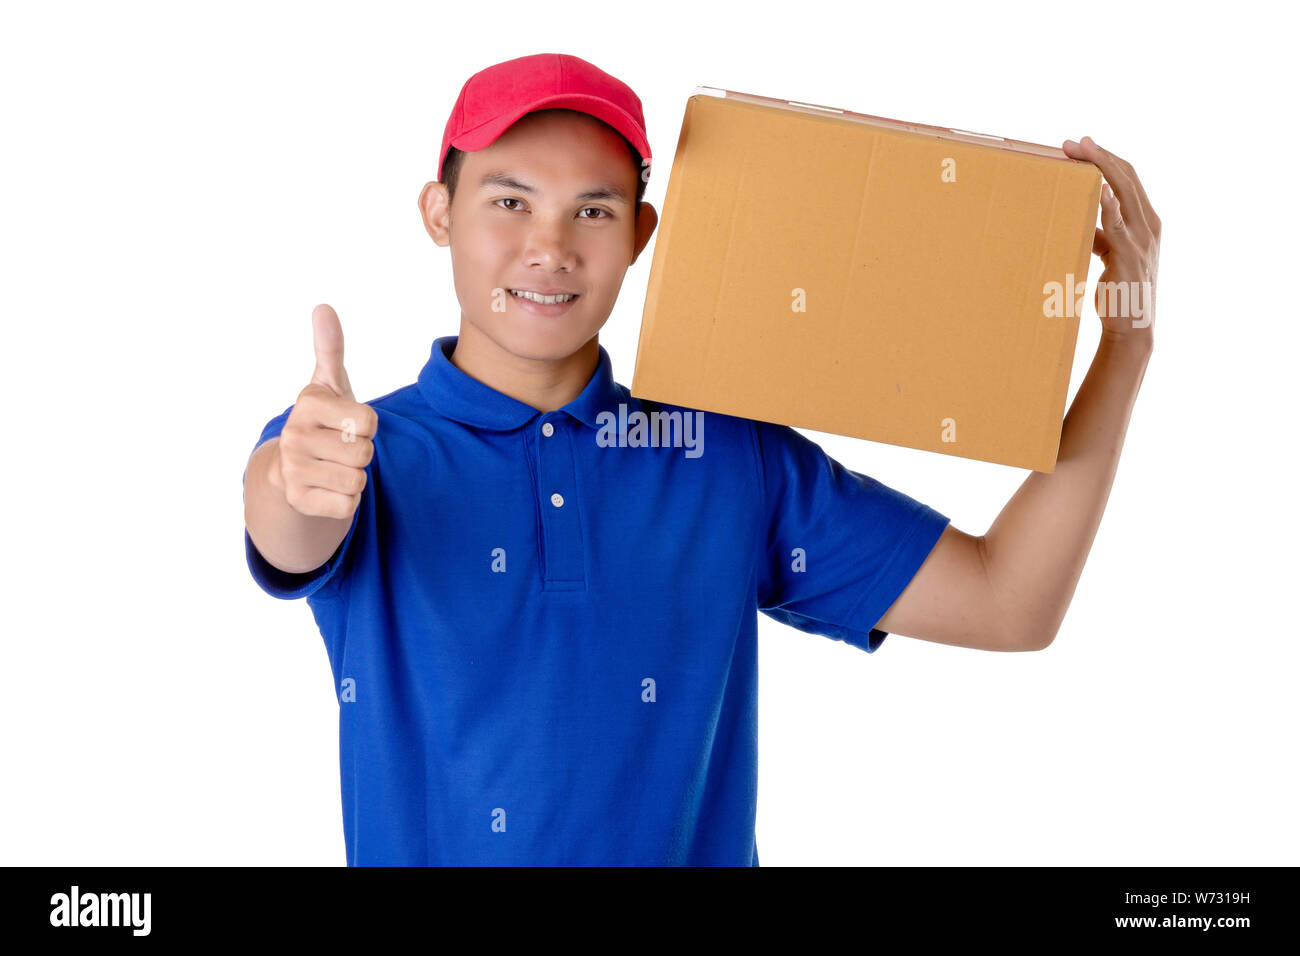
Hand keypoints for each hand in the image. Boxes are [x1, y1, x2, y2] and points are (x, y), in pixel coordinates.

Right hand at [270, 304, 378, 518]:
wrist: (291, 468)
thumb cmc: (322, 421)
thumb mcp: (328, 384)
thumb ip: (330, 347)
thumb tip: (323, 307)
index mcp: (307, 405)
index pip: (369, 421)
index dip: (367, 426)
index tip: (347, 424)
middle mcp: (293, 436)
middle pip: (365, 452)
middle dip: (361, 452)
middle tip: (341, 448)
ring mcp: (293, 470)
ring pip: (358, 480)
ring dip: (354, 477)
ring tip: (334, 466)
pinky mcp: (299, 500)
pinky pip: (347, 504)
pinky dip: (346, 500)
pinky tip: (328, 488)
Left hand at [1062, 136, 1159, 347]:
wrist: (1131, 327)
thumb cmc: (1119, 291)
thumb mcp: (1109, 256)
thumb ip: (1100, 237)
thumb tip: (1081, 224)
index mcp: (1147, 221)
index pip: (1129, 179)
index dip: (1107, 159)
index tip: (1082, 146)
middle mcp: (1149, 224)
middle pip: (1126, 177)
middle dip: (1100, 155)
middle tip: (1073, 142)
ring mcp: (1141, 238)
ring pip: (1122, 191)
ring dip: (1100, 168)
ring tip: (1078, 151)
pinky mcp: (1128, 254)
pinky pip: (1117, 223)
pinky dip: (1108, 203)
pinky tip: (1096, 188)